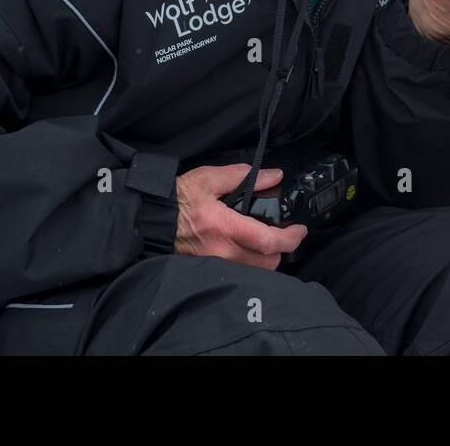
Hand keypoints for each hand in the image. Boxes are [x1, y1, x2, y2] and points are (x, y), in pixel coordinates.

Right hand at [172, 163, 307, 269]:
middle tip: (282, 234)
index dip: (290, 238)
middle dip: (280, 249)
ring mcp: (214, 265)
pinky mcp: (208, 270)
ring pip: (255, 272)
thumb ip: (244, 176)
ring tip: (263, 242)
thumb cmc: (176, 199)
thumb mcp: (208, 178)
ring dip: (265, 259)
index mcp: (224, 227)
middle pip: (268, 262)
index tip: (300, 230)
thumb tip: (274, 176)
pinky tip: (244, 250)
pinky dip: (248, 265)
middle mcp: (222, 252)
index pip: (268, 241)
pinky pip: (239, 273)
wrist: (149, 220)